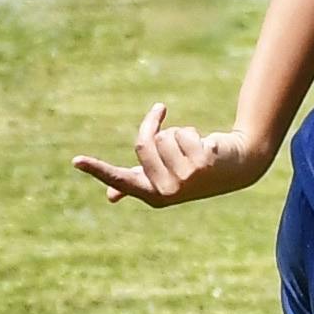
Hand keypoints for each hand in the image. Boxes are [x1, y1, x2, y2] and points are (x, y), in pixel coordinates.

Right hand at [72, 104, 267, 206]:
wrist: (237, 167)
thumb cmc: (195, 171)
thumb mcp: (165, 179)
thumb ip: (136, 183)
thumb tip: (110, 197)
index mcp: (153, 195)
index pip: (120, 179)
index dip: (97, 169)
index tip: (76, 161)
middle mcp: (167, 191)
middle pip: (144, 144)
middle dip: (155, 127)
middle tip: (163, 117)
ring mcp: (185, 180)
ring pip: (166, 136)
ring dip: (180, 134)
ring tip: (195, 149)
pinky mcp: (201, 165)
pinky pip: (184, 133)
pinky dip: (194, 133)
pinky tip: (208, 148)